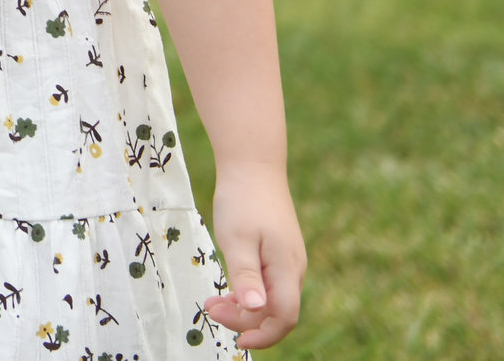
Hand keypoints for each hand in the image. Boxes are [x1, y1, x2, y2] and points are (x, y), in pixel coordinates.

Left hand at [203, 164, 303, 348]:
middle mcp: (293, 268)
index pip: (285, 318)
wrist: (252, 164)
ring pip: (271, 299)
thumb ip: (245, 275)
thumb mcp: (236, 239)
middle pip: (277, 312)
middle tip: (210, 308)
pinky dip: (248, 292)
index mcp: (287, 268)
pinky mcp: (279, 252)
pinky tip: (227, 289)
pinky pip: (268, 284)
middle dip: (245, 320)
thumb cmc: (242, 200)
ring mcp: (288, 260)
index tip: (233, 339)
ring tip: (212, 301)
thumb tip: (256, 308)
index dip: (263, 335)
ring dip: (244, 307)